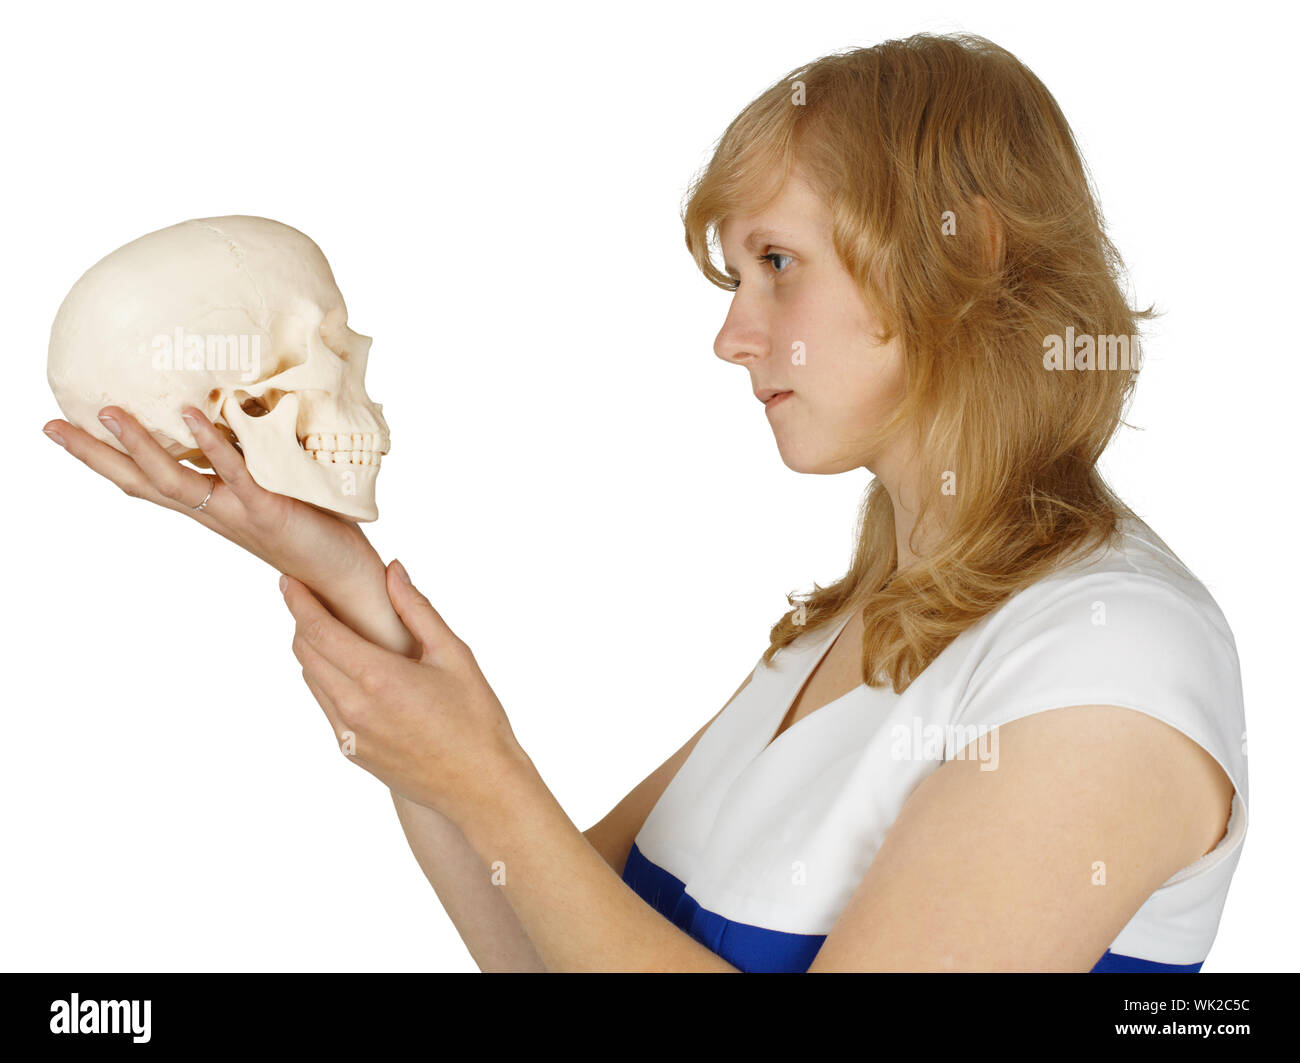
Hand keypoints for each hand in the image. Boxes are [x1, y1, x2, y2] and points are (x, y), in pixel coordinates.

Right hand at [43, 405, 379, 587]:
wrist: (348, 579)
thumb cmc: (316, 531)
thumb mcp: (274, 489)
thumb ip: (251, 461)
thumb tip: (238, 413)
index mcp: (210, 506)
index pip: (145, 481)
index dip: (103, 458)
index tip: (63, 430)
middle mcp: (214, 512)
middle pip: (140, 482)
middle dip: (95, 456)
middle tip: (53, 426)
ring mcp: (237, 513)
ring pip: (174, 481)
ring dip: (141, 446)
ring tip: (109, 412)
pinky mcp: (269, 512)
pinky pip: (235, 475)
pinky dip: (211, 445)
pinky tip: (191, 415)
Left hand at [281, 560, 526, 819]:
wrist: (481, 786)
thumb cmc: (476, 719)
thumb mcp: (454, 655)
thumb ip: (417, 610)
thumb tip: (393, 571)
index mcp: (379, 678)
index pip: (318, 630)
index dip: (298, 601)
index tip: (289, 580)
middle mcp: (354, 708)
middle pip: (305, 653)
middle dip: (303, 621)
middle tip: (313, 598)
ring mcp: (349, 734)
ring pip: (312, 679)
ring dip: (315, 651)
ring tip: (335, 631)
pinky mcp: (352, 752)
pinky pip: (326, 706)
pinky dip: (328, 680)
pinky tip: (354, 671)